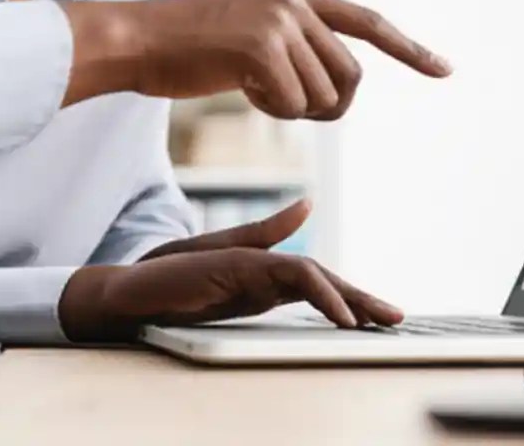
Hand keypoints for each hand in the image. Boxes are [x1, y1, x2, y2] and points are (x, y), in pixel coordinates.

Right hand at [57, 201, 403, 342]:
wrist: (127, 291)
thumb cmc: (170, 279)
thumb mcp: (226, 261)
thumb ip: (267, 234)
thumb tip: (307, 202)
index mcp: (263, 277)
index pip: (316, 284)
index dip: (350, 298)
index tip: (379, 317)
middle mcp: (263, 270)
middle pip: (323, 280)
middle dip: (362, 299)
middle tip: (396, 318)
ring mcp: (253, 266)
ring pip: (314, 276)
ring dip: (349, 299)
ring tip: (375, 320)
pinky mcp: (241, 266)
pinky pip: (293, 277)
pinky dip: (321, 294)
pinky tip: (341, 316)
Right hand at [61, 0, 452, 119]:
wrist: (137, 41)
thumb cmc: (190, 52)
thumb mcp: (252, 40)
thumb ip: (297, 50)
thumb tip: (341, 89)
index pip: (368, 23)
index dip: (409, 49)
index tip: (444, 69)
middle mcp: (296, 2)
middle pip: (352, 76)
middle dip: (331, 106)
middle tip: (289, 106)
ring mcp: (280, 21)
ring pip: (326, 95)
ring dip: (297, 111)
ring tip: (253, 90)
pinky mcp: (262, 46)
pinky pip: (296, 105)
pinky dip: (273, 112)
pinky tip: (240, 91)